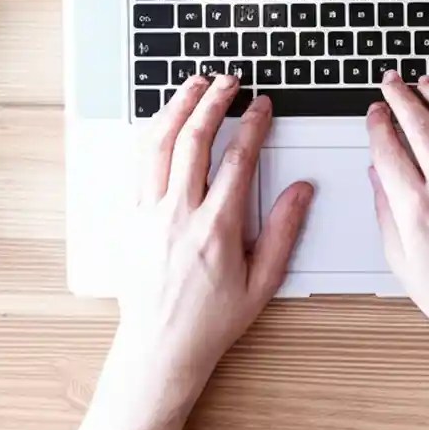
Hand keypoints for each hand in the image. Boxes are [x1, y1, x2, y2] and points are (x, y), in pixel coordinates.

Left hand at [79, 75, 312, 429]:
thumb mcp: (262, 281)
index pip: (237, 160)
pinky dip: (151, 135)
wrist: (161, 346)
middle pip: (193, 140)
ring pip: (157, 144)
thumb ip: (284, 231)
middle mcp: (177, 216)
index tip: (262, 106)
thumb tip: (301, 191)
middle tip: (228, 82)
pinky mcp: (127, 219)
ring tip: (193, 86)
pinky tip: (162, 122)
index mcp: (215, 229)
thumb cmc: (211, 319)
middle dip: (213, 102)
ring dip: (177, 108)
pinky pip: (136, 165)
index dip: (253, 125)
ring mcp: (146, 215)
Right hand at [365, 72, 428, 349]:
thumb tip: (377, 174)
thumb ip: (386, 212)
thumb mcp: (401, 261)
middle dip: (401, 96)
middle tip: (392, 82)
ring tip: (427, 82)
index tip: (374, 112)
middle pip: (420, 125)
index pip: (389, 149)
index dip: (377, 124)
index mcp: (417, 210)